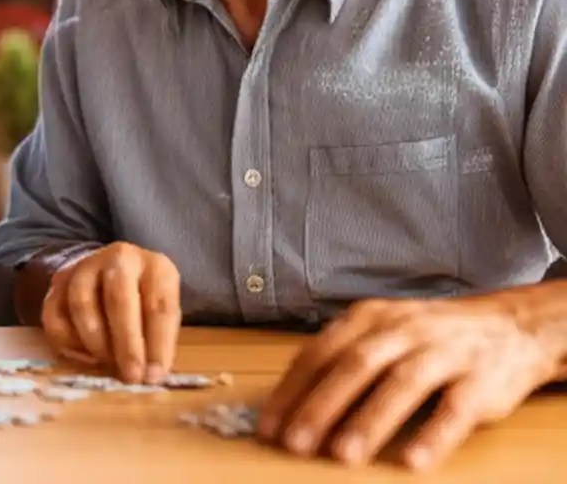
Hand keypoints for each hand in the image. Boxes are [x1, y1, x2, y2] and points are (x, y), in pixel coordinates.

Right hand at [40, 242, 180, 383]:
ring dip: (95, 343)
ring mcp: (84, 267)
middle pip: (118, 299)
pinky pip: (55, 317)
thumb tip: (149, 374)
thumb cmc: (144, 300)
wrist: (109, 272)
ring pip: (81, 305)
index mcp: (155, 266)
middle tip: (130, 376)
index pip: (159, 305)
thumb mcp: (162, 312)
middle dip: (125, 344)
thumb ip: (157, 339)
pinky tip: (86, 356)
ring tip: (107, 363)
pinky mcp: (58, 283)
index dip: (158, 343)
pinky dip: (69, 343)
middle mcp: (119, 259)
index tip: (154, 375)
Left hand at [258, 296, 559, 470]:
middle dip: (320, 407)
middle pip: (355, 366)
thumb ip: (339, 357)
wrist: (511, 326)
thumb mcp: (379, 331)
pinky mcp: (482, 379)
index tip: (269, 426)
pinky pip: (455, 408)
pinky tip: (412, 462)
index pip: (320, 353)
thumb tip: (288, 403)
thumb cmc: (427, 337)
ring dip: (369, 420)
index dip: (292, 391)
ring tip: (342, 456)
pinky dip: (433, 435)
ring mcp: (444, 351)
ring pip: (402, 383)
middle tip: (295, 445)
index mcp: (369, 319)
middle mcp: (404, 329)